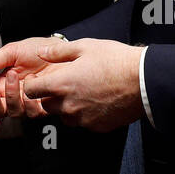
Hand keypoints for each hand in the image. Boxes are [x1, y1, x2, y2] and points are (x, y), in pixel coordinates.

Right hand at [0, 36, 57, 118]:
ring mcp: (30, 103)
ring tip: (13, 75)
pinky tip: (30, 82)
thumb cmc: (38, 50)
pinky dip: (29, 99)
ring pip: (13, 112)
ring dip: (10, 95)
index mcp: (4, 84)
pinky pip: (33, 112)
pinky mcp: (45, 106)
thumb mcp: (11, 52)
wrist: (63, 50)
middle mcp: (15, 97)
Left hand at [0, 37, 143, 130]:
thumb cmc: (115, 60)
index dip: (33, 84)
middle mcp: (68, 105)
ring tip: (83, 91)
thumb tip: (41, 52)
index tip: (40, 80)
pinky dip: (85, 113)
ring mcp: (82, 118)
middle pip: (45, 106)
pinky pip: (83, 122)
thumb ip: (58, 52)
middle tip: (64, 84)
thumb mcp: (84, 46)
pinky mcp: (96, 127)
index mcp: (61, 84)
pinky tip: (96, 100)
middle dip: (49, 96)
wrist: (143, 81)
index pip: (31, 91)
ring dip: (67, 106)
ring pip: (64, 116)